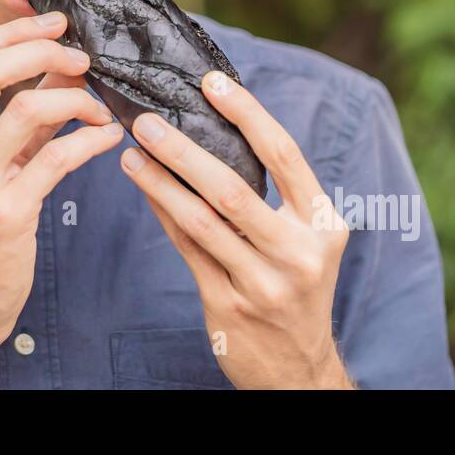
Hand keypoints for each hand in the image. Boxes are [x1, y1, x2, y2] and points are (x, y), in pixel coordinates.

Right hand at [0, 11, 123, 380]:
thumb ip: (9, 120)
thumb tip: (57, 65)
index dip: (13, 31)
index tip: (54, 23)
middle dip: (42, 49)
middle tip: (81, 55)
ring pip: (28, 108)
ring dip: (76, 98)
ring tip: (100, 107)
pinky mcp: (4, 215)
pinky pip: (57, 158)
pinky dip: (90, 140)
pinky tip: (107, 139)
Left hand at [120, 70, 354, 389]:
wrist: (300, 371)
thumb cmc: (297, 288)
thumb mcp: (308, 239)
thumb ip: (278, 195)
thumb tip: (221, 128)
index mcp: (323, 224)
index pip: (284, 155)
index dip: (248, 114)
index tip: (212, 83)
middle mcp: (298, 253)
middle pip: (232, 188)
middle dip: (184, 150)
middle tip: (147, 122)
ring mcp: (262, 283)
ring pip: (201, 220)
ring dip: (160, 182)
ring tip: (131, 153)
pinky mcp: (228, 306)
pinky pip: (187, 249)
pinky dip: (163, 214)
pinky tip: (145, 189)